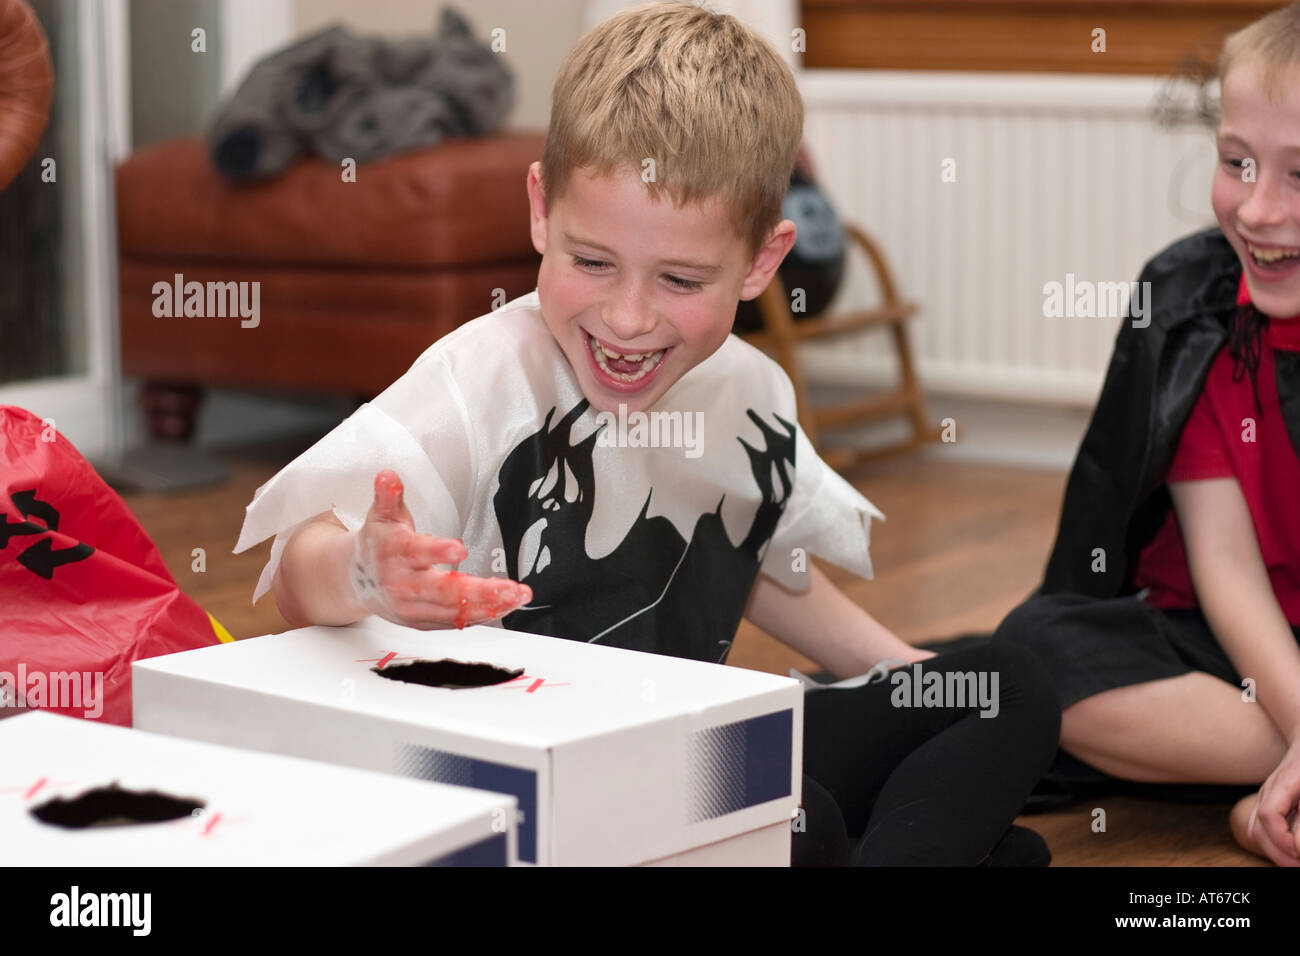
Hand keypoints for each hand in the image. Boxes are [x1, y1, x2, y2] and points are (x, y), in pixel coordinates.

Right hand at [350, 470, 531, 629]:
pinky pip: (455, 622)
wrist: (359, 582)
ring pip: (454, 611)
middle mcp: (403, 584)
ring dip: (490, 605)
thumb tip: (388, 476)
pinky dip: (481, 615)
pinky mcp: (423, 622)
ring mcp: (413, 608)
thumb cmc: (379, 546)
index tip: (459, 549)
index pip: (416, 552)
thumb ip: (388, 496)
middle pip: (443, 591)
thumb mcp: (382, 516)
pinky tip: (503, 606)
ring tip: (517, 596)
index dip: (437, 551)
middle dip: (481, 591)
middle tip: (512, 588)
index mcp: (394, 553)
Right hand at [1248, 740, 1299, 866]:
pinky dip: (1274, 843)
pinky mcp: (1272, 803)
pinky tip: (1292, 851)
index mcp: (1282, 784)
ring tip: (1295, 862)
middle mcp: (1269, 791)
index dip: (1283, 839)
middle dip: (1279, 853)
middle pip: (1257, 828)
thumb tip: (1298, 847)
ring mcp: (1268, 796)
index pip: (1268, 815)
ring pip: (1256, 830)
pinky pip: (1261, 827)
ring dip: (1275, 851)